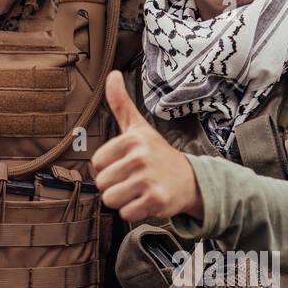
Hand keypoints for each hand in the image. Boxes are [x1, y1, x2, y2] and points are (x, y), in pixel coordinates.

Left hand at [91, 71, 201, 224]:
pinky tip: (147, 200)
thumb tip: (112, 73)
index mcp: (131, 139)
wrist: (191, 179)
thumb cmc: (157, 153)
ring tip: (139, 189)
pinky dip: (134, 211)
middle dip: (115, 185)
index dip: (109, 167)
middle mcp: (140, 157)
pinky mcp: (156, 200)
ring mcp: (148, 179)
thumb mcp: (138, 126)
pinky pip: (126, 214)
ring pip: (110, 199)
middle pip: (101, 183)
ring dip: (123, 200)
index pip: (96, 163)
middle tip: (133, 179)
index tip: (126, 163)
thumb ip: (121, 103)